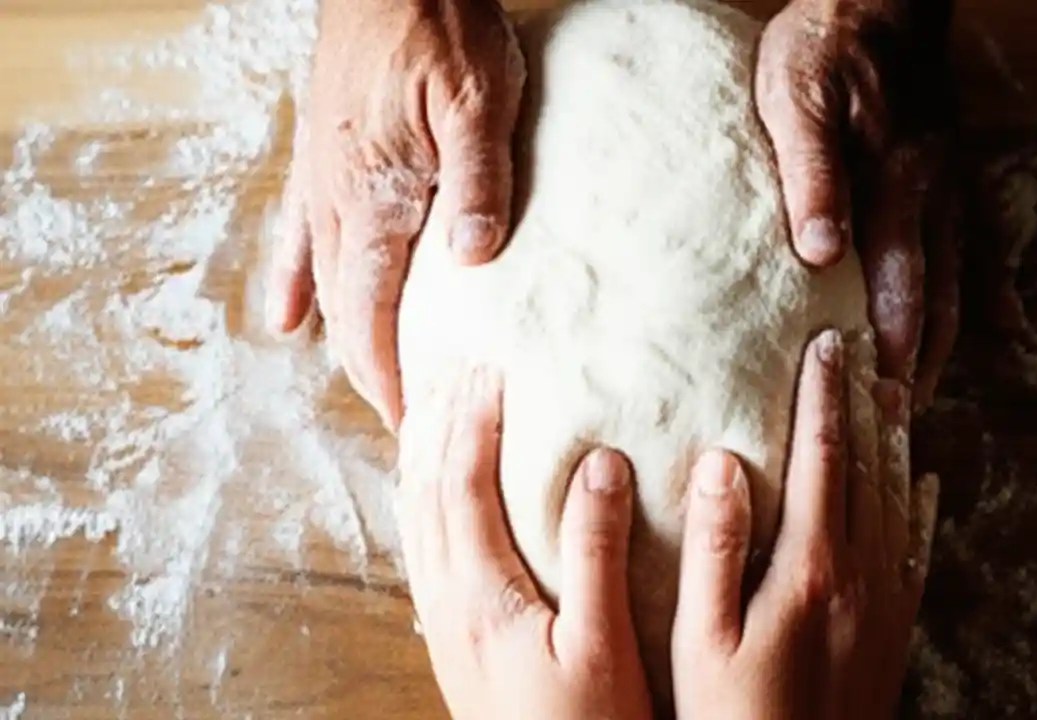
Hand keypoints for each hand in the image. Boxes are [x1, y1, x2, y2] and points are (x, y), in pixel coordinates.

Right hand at [268, 0, 524, 429]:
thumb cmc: (439, 26)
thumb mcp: (480, 100)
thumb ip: (479, 181)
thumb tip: (475, 260)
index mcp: (377, 197)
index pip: (372, 313)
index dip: (387, 375)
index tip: (409, 423)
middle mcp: (338, 200)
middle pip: (346, 309)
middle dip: (371, 370)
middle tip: (402, 419)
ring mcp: (323, 181)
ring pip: (323, 280)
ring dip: (342, 335)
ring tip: (364, 382)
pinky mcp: (321, 158)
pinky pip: (297, 233)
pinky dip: (293, 280)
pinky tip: (288, 318)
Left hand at [395, 368, 652, 719]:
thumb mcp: (604, 641)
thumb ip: (598, 550)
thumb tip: (599, 462)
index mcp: (482, 593)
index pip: (464, 483)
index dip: (474, 421)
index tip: (490, 368)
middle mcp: (446, 600)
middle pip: (427, 491)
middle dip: (441, 423)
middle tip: (458, 368)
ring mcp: (441, 619)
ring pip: (415, 517)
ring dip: (423, 456)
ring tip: (434, 408)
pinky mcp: (449, 636)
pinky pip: (421, 546)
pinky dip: (421, 499)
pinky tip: (434, 490)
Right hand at [671, 329, 938, 719]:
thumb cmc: (735, 716)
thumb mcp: (702, 637)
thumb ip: (715, 547)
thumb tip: (722, 463)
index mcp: (811, 565)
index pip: (822, 456)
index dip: (823, 396)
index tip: (823, 345)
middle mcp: (861, 573)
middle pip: (869, 465)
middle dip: (864, 401)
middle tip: (864, 349)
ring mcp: (886, 601)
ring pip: (899, 497)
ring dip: (896, 439)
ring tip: (894, 391)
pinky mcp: (896, 629)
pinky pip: (918, 549)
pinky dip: (921, 505)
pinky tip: (924, 482)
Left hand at [756, 0, 959, 409]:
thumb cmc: (823, 48)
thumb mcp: (794, 103)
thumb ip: (811, 177)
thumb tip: (820, 255)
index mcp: (893, 190)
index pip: (894, 296)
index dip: (887, 357)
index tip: (876, 410)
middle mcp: (931, 200)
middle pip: (932, 303)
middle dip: (915, 368)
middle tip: (899, 423)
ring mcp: (949, 190)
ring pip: (957, 283)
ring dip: (943, 342)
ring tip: (927, 392)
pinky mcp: (952, 176)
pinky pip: (979, 243)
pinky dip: (991, 289)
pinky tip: (1005, 323)